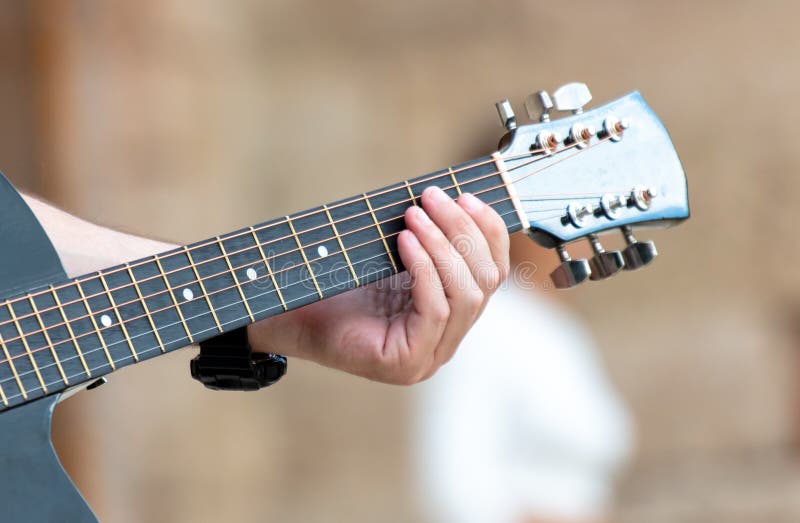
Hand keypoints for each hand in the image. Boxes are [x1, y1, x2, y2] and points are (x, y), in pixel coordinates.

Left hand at [247, 186, 509, 383]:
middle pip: (484, 282)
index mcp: (450, 316)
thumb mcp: (394, 257)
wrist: (289, 314)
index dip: (488, 232)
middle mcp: (446, 341)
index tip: (468, 195)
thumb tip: (458, 197)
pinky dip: (424, 269)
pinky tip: (404, 240)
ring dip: (443, 246)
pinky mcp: (406, 364)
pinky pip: (434, 309)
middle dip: (463, 232)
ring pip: (466, 296)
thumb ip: (430, 240)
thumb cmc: (338, 284)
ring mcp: (429, 358)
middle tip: (434, 197)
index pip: (492, 274)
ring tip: (415, 215)